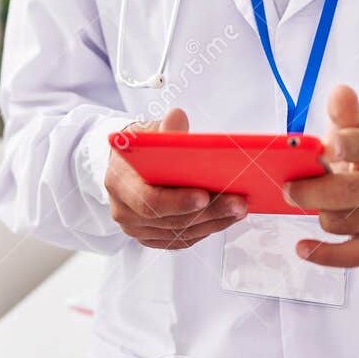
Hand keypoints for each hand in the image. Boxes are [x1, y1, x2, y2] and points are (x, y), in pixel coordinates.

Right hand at [105, 108, 248, 250]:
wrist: (126, 166)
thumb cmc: (139, 149)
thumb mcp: (148, 132)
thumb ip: (164, 129)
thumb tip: (177, 117)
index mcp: (119, 182)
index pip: (147, 200)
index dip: (177, 201)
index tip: (204, 195)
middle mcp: (124, 211)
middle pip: (170, 220)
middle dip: (208, 212)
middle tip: (237, 202)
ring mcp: (138, 228)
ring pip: (181, 233)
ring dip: (214, 222)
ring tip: (239, 207)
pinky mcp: (153, 238)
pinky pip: (183, 240)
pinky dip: (208, 229)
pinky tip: (227, 216)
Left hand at [281, 85, 358, 267]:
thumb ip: (346, 112)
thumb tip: (341, 92)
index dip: (342, 147)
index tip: (322, 148)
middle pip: (345, 193)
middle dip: (309, 192)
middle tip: (287, 188)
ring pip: (339, 223)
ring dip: (318, 214)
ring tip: (315, 202)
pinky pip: (352, 256)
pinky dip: (325, 255)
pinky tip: (303, 248)